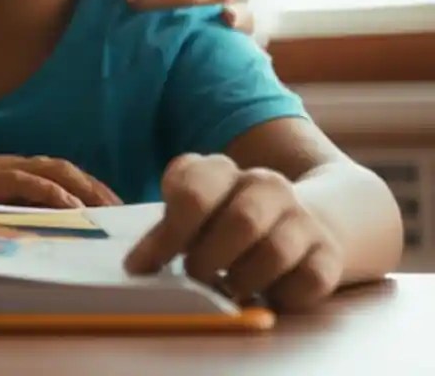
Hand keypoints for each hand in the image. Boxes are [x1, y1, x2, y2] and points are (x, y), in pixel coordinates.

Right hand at [0, 155, 123, 208]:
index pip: (63, 173)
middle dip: (96, 187)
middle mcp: (16, 163)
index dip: (90, 186)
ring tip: (106, 208)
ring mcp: (5, 167)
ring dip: (84, 188)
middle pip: (67, 168)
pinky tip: (73, 207)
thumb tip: (47, 227)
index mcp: (17, 169)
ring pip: (56, 170)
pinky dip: (55, 193)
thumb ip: (14, 209)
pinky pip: (31, 182)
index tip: (114, 206)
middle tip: (121, 209)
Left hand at [125, 154, 344, 311]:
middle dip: (209, 259)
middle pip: (241, 220)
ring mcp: (301, 217)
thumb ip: (166, 235)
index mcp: (220, 171)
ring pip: (275, 251)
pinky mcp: (328, 252)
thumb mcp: (190, 219)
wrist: (301, 221)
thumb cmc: (223, 225)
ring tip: (228, 289)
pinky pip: (309, 279)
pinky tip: (266, 296)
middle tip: (193, 279)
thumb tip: (139, 268)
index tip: (142, 266)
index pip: (194, 190)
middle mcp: (265, 185)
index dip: (167, 234)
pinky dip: (282, 296)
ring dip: (243, 280)